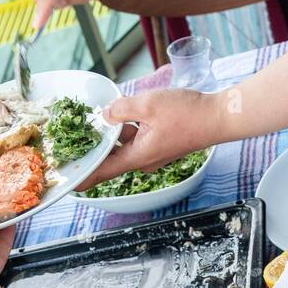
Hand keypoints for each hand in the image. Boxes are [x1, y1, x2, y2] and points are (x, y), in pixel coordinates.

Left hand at [77, 87, 226, 188]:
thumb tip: (105, 115)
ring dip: (112, 135)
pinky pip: (136, 139)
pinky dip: (127, 129)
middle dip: (94, 150)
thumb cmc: (188, 113)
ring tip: (97, 119)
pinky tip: (125, 112)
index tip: (69, 183)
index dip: (84, 177)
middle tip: (74, 142)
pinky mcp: (160, 144)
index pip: (103, 172)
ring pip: (124, 146)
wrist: (218, 117)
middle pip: (111, 158)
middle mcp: (143, 160)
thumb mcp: (148, 104)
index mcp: (137, 156)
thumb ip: (121, 109)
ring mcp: (152, 154)